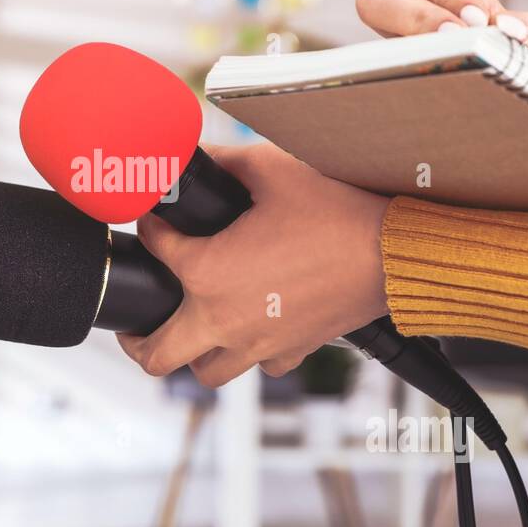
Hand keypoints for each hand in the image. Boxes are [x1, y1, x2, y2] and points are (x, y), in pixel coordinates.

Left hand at [116, 143, 389, 386]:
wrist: (393, 253)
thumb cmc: (335, 209)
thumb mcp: (268, 169)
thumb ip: (221, 161)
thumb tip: (193, 154)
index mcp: (206, 273)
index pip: (153, 249)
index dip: (150, 227)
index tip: (157, 219)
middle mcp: (223, 319)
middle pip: (156, 356)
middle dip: (136, 341)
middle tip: (134, 326)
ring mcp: (257, 344)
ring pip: (205, 372)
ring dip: (192, 352)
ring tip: (191, 330)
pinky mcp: (291, 352)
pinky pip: (257, 367)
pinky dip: (247, 351)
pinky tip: (251, 325)